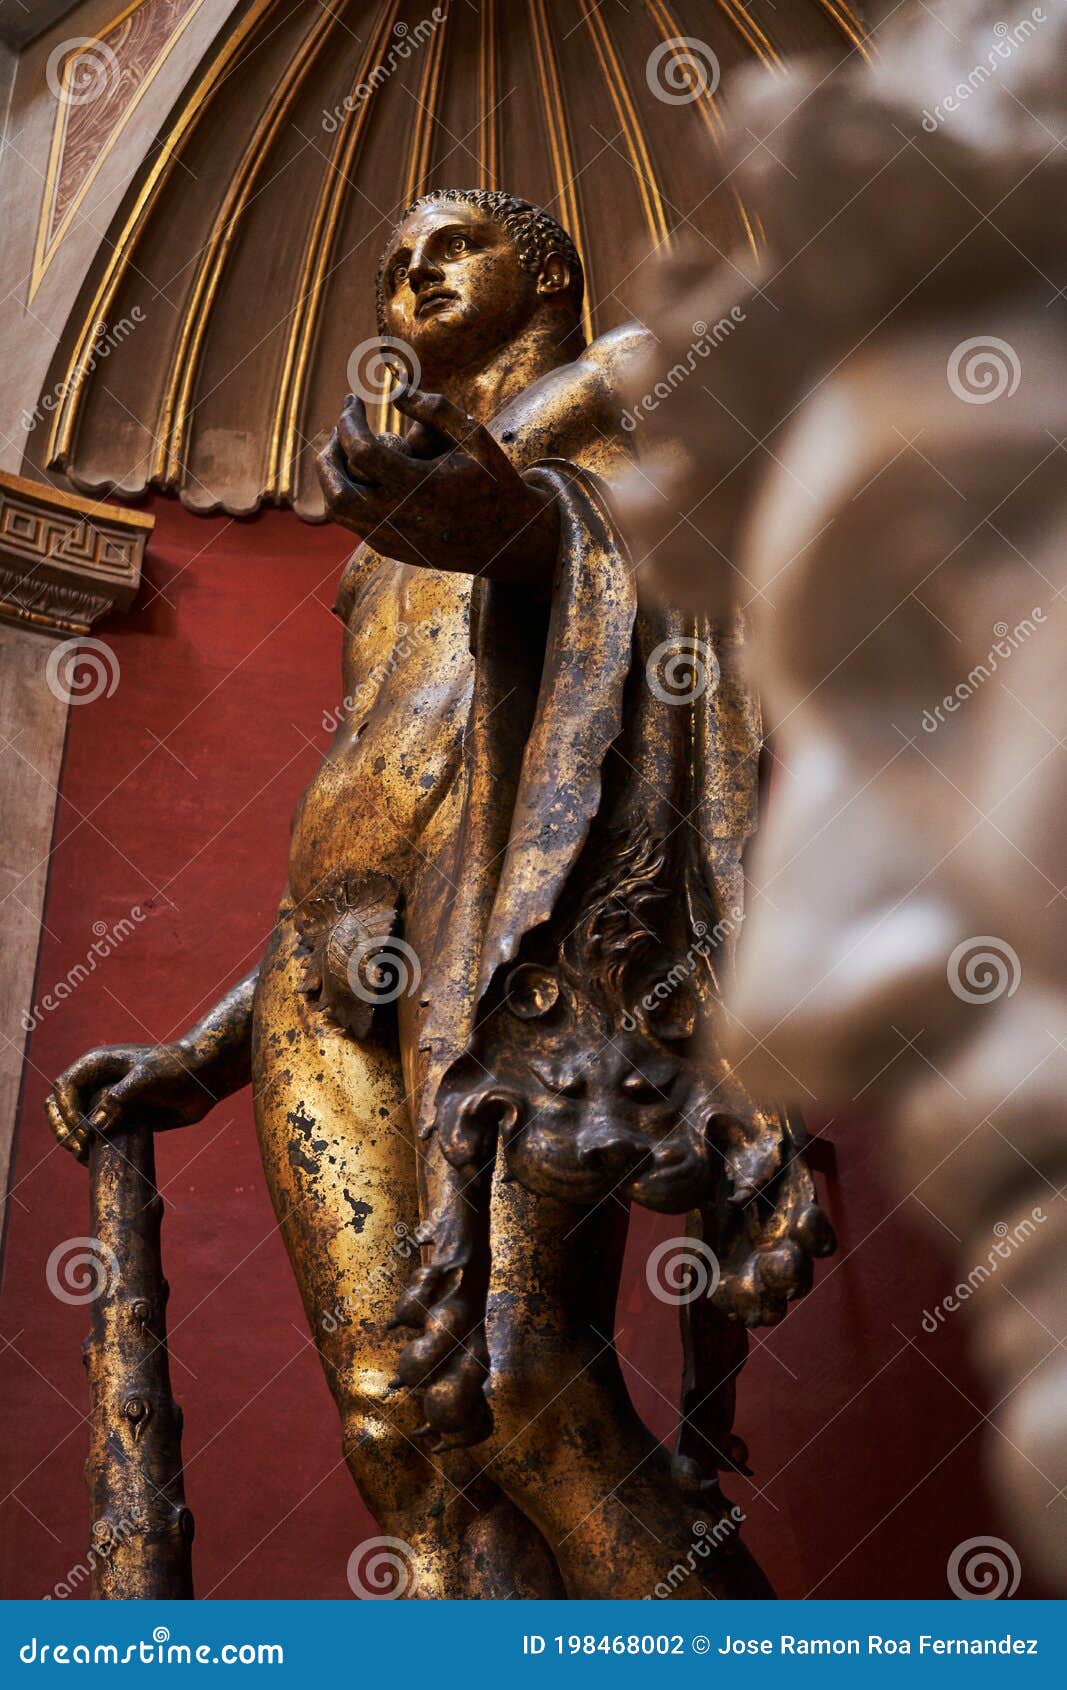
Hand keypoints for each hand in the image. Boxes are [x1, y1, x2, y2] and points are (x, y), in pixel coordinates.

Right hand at [46, 1042, 217, 1163]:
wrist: (204, 1078)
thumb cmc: (176, 1069)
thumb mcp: (146, 1078)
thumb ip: (119, 1099)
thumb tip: (93, 1127)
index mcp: (97, 1064)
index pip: (64, 1088)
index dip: (67, 1112)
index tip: (83, 1134)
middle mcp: (96, 1081)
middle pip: (60, 1105)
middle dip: (62, 1128)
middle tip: (78, 1150)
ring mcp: (106, 1101)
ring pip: (73, 1122)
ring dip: (72, 1140)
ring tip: (85, 1158)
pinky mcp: (118, 1118)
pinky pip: (94, 1134)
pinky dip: (89, 1147)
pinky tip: (95, 1160)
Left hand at [316, 388, 558, 586]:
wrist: (505, 540)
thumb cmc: (491, 480)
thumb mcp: (474, 436)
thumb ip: (435, 409)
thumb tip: (393, 391)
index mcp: (420, 487)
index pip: (361, 452)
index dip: (348, 420)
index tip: (352, 399)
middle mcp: (400, 518)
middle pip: (337, 488)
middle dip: (328, 452)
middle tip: (338, 428)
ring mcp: (391, 538)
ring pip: (337, 509)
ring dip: (330, 475)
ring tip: (339, 448)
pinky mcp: (388, 548)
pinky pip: (352, 519)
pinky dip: (346, 491)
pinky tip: (359, 470)